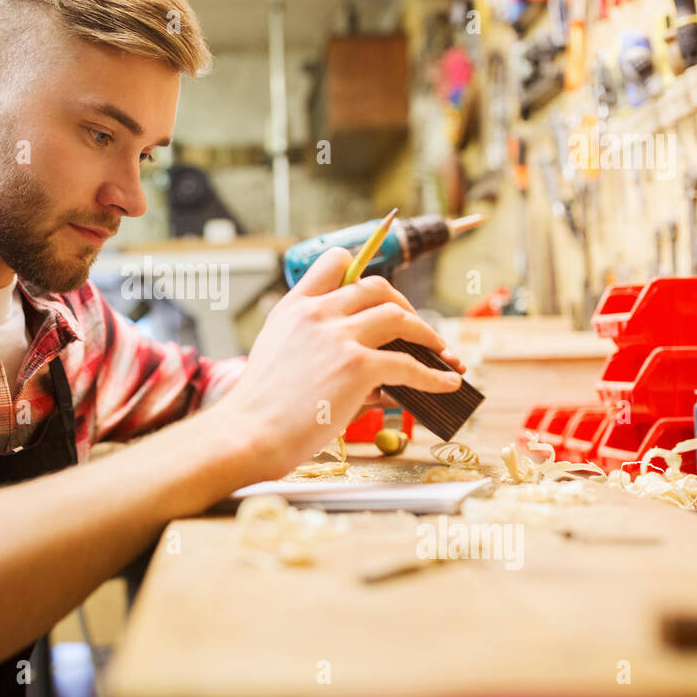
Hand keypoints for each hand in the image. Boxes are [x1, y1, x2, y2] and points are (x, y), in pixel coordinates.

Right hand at [212, 246, 461, 481]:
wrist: (248, 434)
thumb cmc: (261, 410)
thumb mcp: (282, 359)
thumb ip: (319, 348)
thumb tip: (377, 371)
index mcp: (294, 308)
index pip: (335, 262)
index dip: (363, 272)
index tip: (380, 292)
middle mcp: (316, 313)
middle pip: (378, 287)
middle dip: (405, 305)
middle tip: (417, 328)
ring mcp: (338, 337)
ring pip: (399, 317)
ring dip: (428, 334)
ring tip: (442, 353)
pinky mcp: (356, 367)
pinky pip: (409, 364)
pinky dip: (434, 375)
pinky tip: (447, 383)